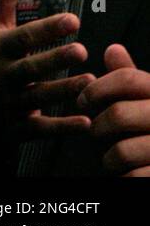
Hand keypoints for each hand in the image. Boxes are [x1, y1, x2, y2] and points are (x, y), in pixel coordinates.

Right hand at [0, 0, 93, 139]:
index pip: (22, 37)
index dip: (46, 29)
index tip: (72, 20)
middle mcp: (1, 76)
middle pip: (29, 68)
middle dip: (54, 60)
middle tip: (81, 52)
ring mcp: (8, 102)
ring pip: (37, 97)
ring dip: (62, 90)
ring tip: (89, 81)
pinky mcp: (16, 126)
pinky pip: (40, 128)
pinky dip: (62, 127)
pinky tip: (85, 121)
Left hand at [79, 45, 149, 175]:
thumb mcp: (148, 101)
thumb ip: (131, 80)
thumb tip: (113, 49)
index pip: (129, 79)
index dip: (98, 88)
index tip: (83, 100)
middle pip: (119, 113)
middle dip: (99, 126)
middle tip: (98, 133)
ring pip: (123, 150)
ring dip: (109, 158)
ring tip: (114, 158)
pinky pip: (135, 176)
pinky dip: (125, 176)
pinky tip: (130, 173)